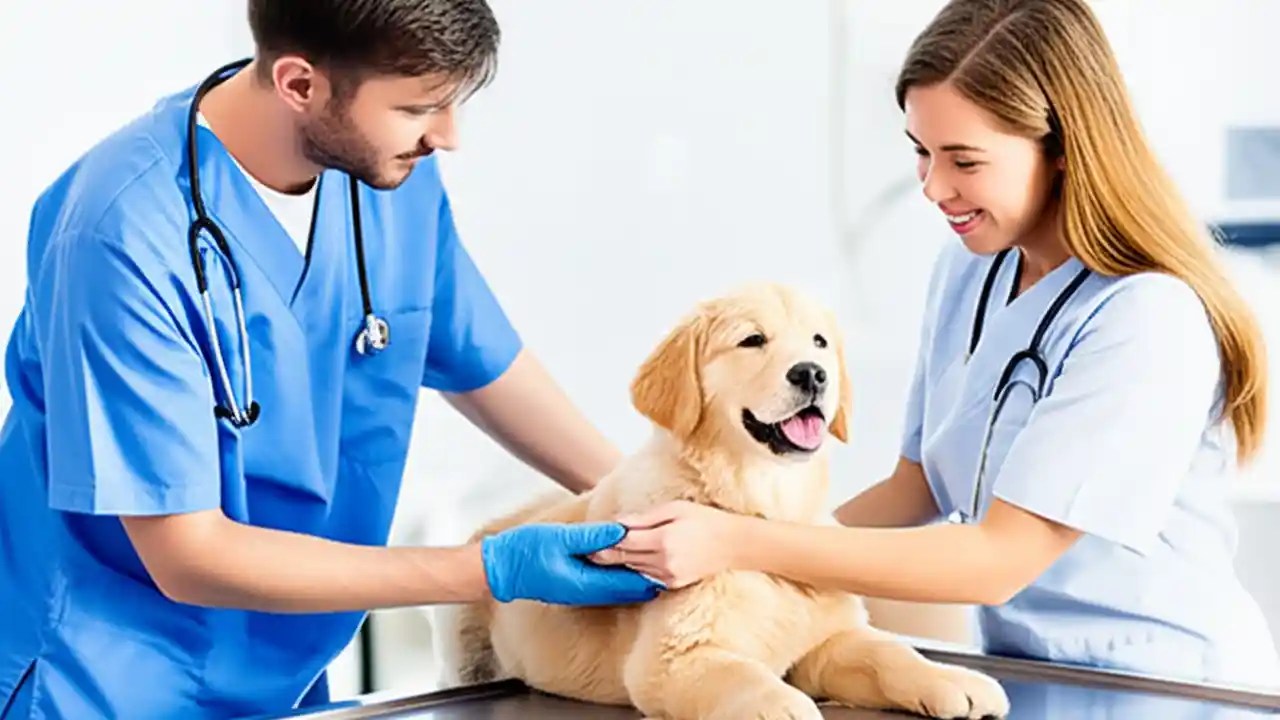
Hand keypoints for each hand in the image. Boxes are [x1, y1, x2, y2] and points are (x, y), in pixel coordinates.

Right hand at [480, 522, 663, 605]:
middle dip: (648, 578)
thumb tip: (622, 532)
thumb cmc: (524, 552)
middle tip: (671, 562)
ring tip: (656, 561)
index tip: (671, 563)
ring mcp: (578, 591)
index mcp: (584, 584)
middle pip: (626, 590)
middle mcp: (585, 593)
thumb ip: (592, 537)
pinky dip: (619, 574)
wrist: (498, 567)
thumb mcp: (560, 538)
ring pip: (616, 588)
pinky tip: (626, 561)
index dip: (652, 575)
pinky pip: (604, 583)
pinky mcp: (573, 585)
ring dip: (635, 576)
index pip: (628, 585)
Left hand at [592, 501, 741, 589]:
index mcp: (663, 540)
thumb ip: (646, 518)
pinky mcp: (673, 584)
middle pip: (625, 559)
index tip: (589, 539)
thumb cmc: (705, 520)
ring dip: (617, 564)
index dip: (605, 541)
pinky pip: (646, 577)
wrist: (734, 544)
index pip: (624, 543)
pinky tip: (623, 565)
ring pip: (633, 570)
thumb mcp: (676, 509)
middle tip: (584, 552)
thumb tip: (620, 522)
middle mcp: (664, 562)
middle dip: (604, 555)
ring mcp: (669, 576)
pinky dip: (635, 570)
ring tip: (597, 558)